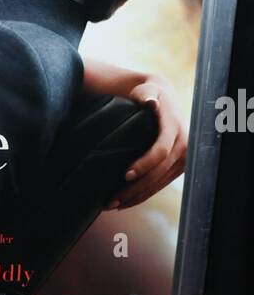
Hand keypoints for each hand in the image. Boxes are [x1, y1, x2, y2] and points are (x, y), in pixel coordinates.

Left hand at [105, 78, 187, 209]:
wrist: (163, 98)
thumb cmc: (149, 93)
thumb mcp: (148, 90)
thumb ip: (147, 95)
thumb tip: (150, 103)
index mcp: (175, 127)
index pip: (161, 151)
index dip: (144, 165)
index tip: (125, 175)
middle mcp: (184, 145)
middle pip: (158, 173)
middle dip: (134, 188)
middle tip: (110, 199)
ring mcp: (183, 159)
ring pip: (159, 183)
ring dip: (136, 197)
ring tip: (112, 204)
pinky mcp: (178, 167)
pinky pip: (160, 185)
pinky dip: (143, 195)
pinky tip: (125, 202)